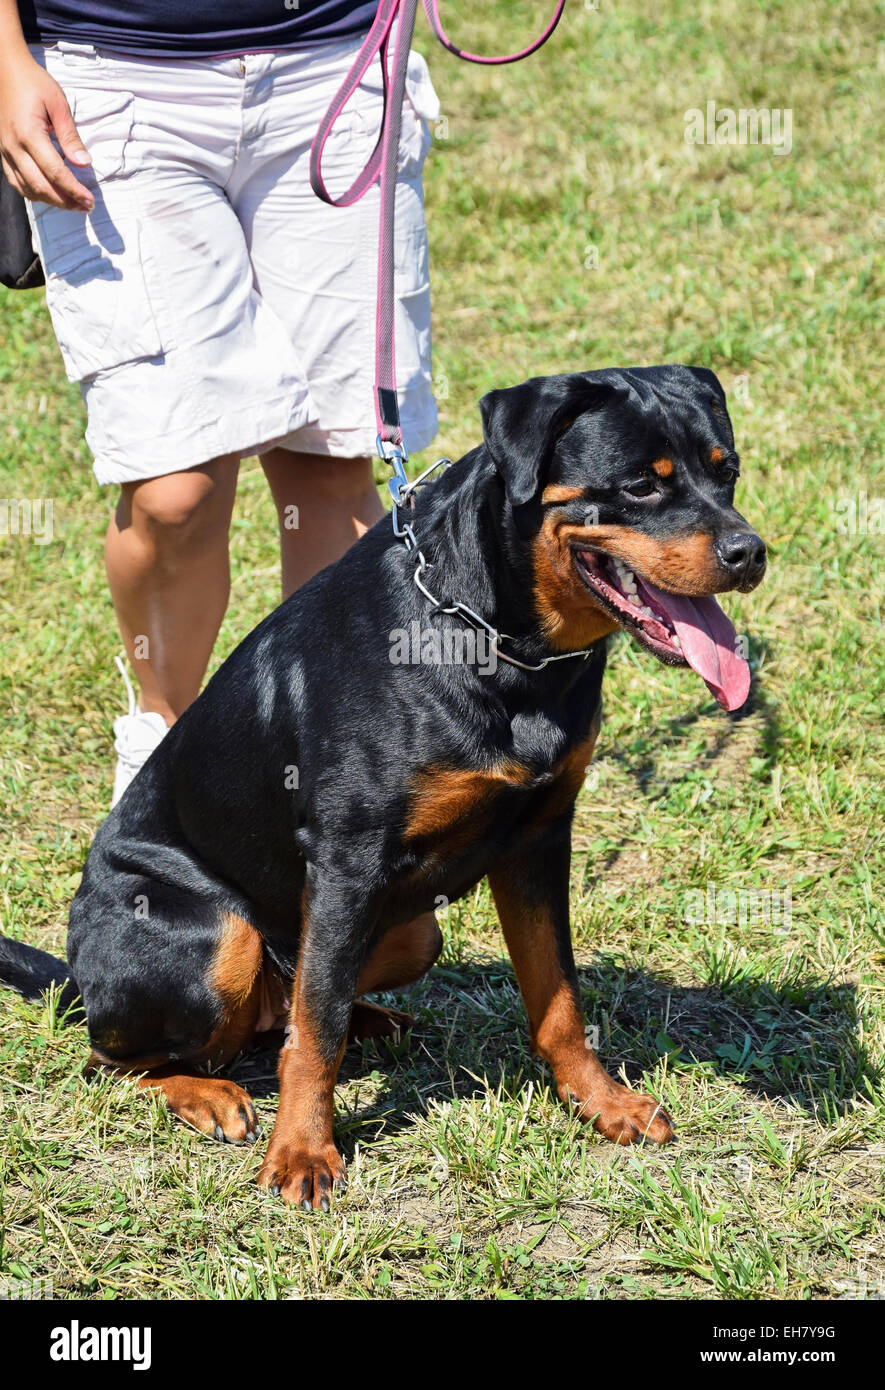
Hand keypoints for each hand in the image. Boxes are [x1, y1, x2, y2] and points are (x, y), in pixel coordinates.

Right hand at [0, 55, 92, 209]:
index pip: (55, 172)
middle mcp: (13, 147)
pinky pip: (16, 182)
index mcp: (28, 134)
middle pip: (41, 186)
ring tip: (72, 204)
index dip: (74, 190)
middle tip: (85, 207)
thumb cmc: (33, 83)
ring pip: (27, 188)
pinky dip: (33, 193)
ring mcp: (5, 151)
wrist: (5, 70)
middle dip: (65, 201)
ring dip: (51, 201)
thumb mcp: (58, 104)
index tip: (89, 200)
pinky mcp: (3, 152)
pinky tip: (50, 194)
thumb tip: (83, 162)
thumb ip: (70, 136)